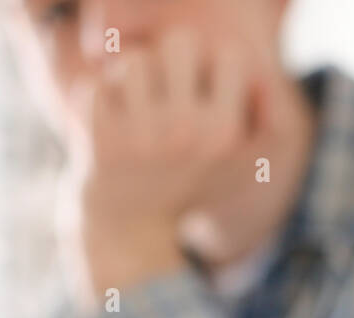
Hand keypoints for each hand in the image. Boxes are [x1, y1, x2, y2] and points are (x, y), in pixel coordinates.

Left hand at [55, 28, 259, 303]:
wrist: (131, 238)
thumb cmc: (185, 189)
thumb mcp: (234, 164)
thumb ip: (260, 122)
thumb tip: (261, 85)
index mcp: (225, 135)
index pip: (228, 55)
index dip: (212, 66)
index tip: (199, 92)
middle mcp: (188, 134)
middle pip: (179, 43)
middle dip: (168, 62)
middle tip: (162, 93)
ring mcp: (143, 138)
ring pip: (132, 61)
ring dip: (127, 80)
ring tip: (133, 109)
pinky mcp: (101, 143)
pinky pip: (93, 88)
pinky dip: (95, 102)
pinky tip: (106, 125)